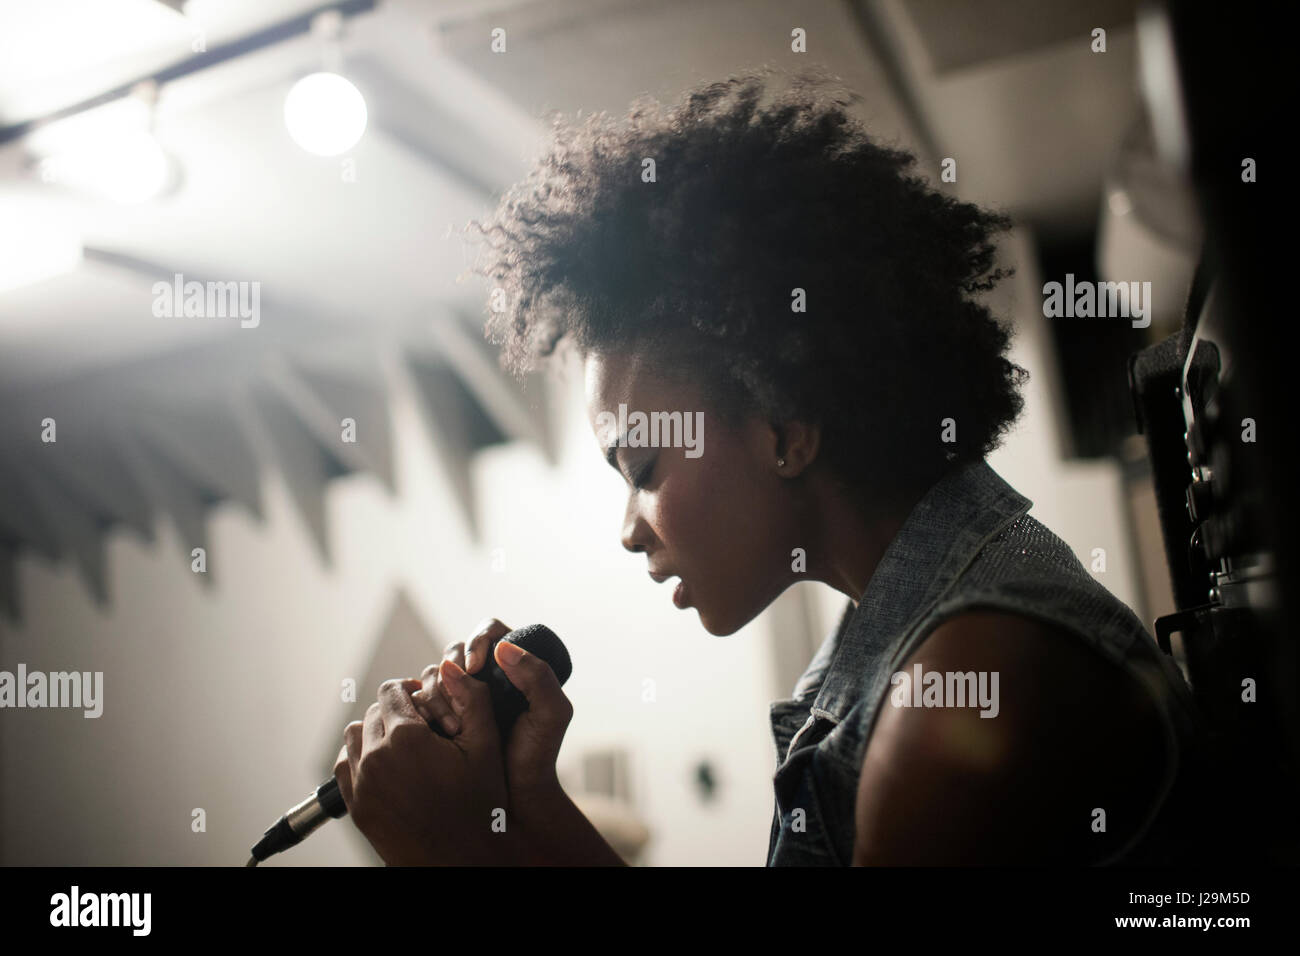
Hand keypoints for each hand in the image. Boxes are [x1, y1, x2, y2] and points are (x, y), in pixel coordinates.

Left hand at [332, 675, 518, 865]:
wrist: (462, 861)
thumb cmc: (480, 808)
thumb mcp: (486, 748)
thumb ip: (472, 699)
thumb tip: (450, 666)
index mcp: (406, 738)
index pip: (393, 690)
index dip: (411, 690)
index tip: (426, 703)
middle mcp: (376, 758)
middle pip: (373, 710)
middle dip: (396, 712)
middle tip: (423, 728)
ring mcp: (362, 784)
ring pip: (355, 735)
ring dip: (376, 732)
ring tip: (404, 746)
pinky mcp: (357, 806)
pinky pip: (345, 766)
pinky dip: (362, 759)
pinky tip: (388, 767)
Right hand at [412, 618, 573, 808]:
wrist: (513, 795)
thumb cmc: (536, 754)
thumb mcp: (551, 714)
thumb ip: (539, 676)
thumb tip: (503, 648)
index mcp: (516, 664)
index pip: (490, 631)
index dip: (478, 641)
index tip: (476, 667)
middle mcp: (486, 674)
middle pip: (457, 649)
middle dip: (453, 668)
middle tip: (459, 695)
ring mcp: (461, 694)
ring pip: (436, 672)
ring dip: (437, 691)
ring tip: (451, 723)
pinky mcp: (440, 713)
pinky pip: (421, 696)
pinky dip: (423, 705)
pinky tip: (434, 726)